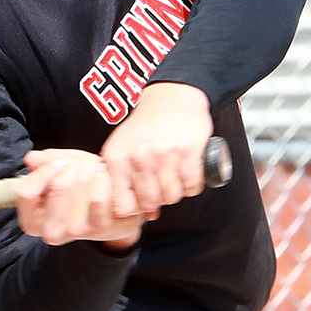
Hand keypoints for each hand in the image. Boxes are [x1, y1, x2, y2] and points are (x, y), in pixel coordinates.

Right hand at [16, 148, 142, 249]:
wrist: (114, 211)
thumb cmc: (82, 189)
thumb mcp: (60, 171)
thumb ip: (45, 162)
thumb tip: (31, 158)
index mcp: (32, 220)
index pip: (26, 191)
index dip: (44, 170)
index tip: (60, 162)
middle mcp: (50, 231)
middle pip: (57, 185)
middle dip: (72, 164)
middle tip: (82, 161)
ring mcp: (75, 232)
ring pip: (79, 187)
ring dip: (89, 168)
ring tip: (95, 166)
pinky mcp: (99, 229)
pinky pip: (98, 196)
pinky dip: (103, 178)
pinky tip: (105, 176)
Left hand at [99, 82, 212, 219]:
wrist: (171, 96)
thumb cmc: (145, 125)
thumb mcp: (120, 147)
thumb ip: (119, 179)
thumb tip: (135, 214)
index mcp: (117, 158)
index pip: (122, 205)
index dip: (134, 209)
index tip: (142, 204)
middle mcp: (139, 157)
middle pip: (150, 202)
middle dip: (158, 202)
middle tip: (161, 191)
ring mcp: (164, 154)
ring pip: (172, 196)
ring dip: (176, 193)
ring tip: (175, 180)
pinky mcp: (188, 152)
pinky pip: (192, 186)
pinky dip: (192, 185)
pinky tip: (189, 174)